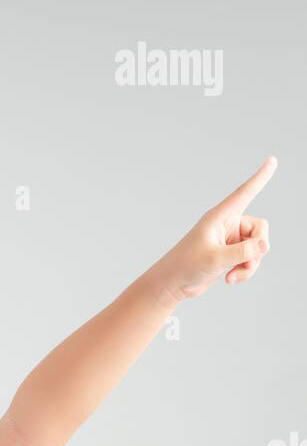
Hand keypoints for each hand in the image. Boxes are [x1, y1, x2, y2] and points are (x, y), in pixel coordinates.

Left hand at [153, 155, 276, 305]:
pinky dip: (245, 270)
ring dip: (250, 264)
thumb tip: (263, 246)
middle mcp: (228, 225)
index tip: (272, 160)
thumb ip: (243, 252)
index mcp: (220, 216)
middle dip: (258, 248)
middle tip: (248, 262)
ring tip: (234, 275)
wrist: (173, 284)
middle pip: (260, 228)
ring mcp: (231, 240)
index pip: (244, 193)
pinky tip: (231, 278)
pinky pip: (250, 259)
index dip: (260, 177)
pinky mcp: (231, 254)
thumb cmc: (186, 266)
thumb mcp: (216, 259)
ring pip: (257, 247)